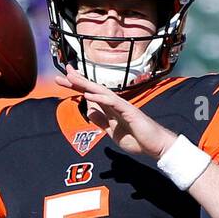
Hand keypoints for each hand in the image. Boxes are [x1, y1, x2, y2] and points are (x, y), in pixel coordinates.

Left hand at [55, 63, 175, 159]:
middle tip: (64, 71)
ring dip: (87, 84)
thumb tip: (89, 110)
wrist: (155, 146)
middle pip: (93, 89)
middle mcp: (115, 104)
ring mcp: (123, 106)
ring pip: (102, 92)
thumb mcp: (112, 131)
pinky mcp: (130, 112)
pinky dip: (101, 98)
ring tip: (73, 77)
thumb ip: (101, 120)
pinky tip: (90, 94)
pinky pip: (113, 103)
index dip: (77, 87)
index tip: (63, 79)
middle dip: (78, 80)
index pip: (91, 95)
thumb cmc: (136, 139)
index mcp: (110, 109)